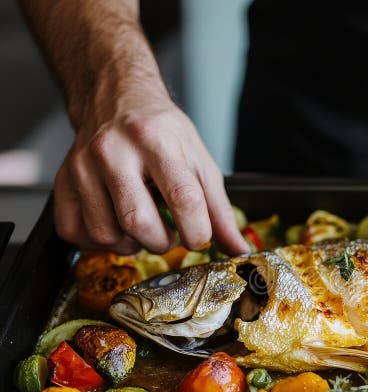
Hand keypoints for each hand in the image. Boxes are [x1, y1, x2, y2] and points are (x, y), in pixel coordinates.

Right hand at [54, 90, 249, 255]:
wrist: (115, 99)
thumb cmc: (161, 132)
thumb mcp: (199, 161)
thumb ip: (219, 209)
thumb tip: (238, 250)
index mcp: (157, 141)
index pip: (182, 197)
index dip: (197, 230)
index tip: (199, 237)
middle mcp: (114, 150)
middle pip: (138, 221)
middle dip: (162, 242)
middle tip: (170, 235)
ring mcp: (83, 165)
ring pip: (106, 233)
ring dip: (131, 244)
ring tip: (143, 227)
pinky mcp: (63, 180)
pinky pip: (74, 231)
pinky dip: (99, 242)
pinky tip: (116, 226)